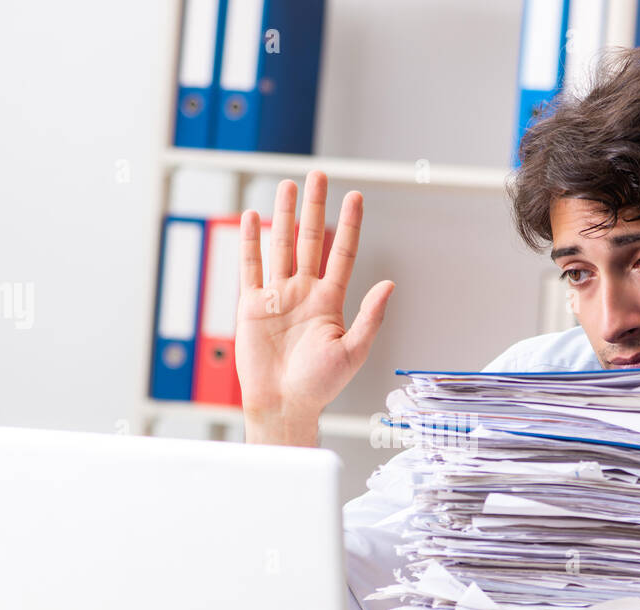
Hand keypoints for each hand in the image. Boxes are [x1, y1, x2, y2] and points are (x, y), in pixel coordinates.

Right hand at [235, 170, 394, 444]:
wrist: (283, 404)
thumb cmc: (319, 386)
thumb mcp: (353, 351)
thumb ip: (370, 317)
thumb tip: (389, 285)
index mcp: (330, 301)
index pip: (342, 253)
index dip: (350, 225)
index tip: (356, 196)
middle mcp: (304, 293)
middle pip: (311, 240)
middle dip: (315, 208)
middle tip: (319, 175)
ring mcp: (277, 296)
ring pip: (281, 246)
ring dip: (284, 216)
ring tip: (288, 186)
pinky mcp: (251, 305)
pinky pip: (250, 267)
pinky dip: (250, 241)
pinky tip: (251, 216)